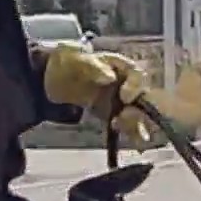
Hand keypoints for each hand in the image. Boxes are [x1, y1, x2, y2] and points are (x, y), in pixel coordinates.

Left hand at [42, 46, 157, 148]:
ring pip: (138, 113)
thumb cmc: (73, 64)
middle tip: (124, 116)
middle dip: (138, 109)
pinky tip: (136, 140)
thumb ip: (95, 68)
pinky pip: (127, 123)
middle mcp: (128, 84)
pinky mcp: (115, 114)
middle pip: (142, 97)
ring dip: (136, 123)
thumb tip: (109, 77)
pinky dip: (132, 131)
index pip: (137, 76)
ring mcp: (123, 100)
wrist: (57, 79)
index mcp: (123, 67)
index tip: (124, 97)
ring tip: (128, 131)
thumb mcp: (80, 61)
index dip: (135, 87)